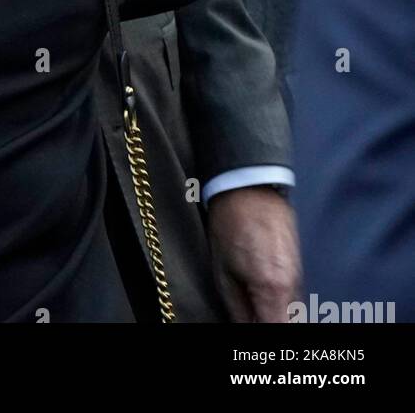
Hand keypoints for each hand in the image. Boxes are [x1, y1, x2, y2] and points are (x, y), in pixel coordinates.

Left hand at [207, 185, 299, 321]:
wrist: (248, 186)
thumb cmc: (230, 224)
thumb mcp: (223, 274)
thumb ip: (238, 310)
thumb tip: (243, 327)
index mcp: (273, 288)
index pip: (278, 330)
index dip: (265, 335)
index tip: (253, 327)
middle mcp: (293, 284)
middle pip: (290, 323)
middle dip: (271, 324)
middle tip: (252, 318)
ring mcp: (299, 274)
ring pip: (294, 311)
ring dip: (277, 314)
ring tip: (256, 306)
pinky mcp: (299, 265)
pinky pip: (294, 295)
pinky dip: (281, 302)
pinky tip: (264, 295)